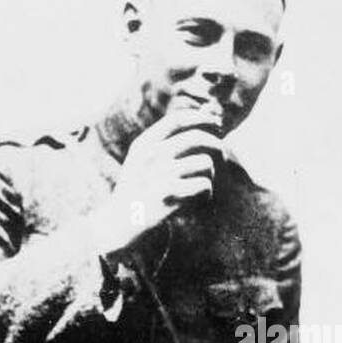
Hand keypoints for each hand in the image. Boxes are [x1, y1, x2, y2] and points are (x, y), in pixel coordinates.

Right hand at [92, 97, 223, 261]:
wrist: (118, 224)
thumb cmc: (137, 191)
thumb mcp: (140, 161)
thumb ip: (163, 143)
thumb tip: (201, 123)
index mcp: (144, 144)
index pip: (177, 119)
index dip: (200, 118)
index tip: (217, 123)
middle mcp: (151, 155)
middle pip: (197, 138)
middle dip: (216, 145)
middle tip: (223, 156)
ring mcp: (159, 174)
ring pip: (205, 163)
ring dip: (210, 175)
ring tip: (201, 187)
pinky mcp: (169, 195)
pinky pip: (204, 185)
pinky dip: (207, 195)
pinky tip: (198, 201)